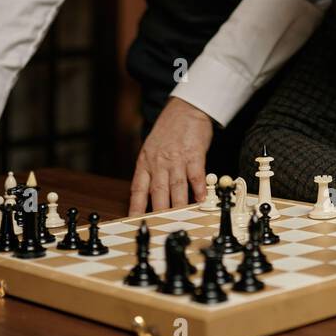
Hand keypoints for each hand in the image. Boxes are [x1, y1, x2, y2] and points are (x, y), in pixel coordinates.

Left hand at [128, 97, 213, 215]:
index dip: (136, 207)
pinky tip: (201, 199)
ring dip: (179, 205)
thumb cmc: (169, 129)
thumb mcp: (152, 149)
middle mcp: (159, 162)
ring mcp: (176, 158)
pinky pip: (195, 175)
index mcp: (146, 162)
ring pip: (176, 187)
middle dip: (159, 212)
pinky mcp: (194, 154)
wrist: (186, 108)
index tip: (134, 222)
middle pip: (158, 192)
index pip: (138, 189)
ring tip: (181, 219)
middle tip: (161, 227)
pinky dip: (198, 188)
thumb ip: (152, 170)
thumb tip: (154, 195)